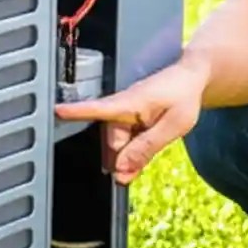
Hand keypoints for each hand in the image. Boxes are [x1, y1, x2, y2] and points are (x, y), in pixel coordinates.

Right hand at [54, 62, 206, 184]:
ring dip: (131, 154)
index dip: (74, 112)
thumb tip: (122, 168)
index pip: (95, 109)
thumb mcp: (173, 126)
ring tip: (152, 145)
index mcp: (129, 103)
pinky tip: (144, 154)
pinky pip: (127, 140)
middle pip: (112, 142)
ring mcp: (126, 113)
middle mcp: (122, 107)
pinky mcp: (131, 118)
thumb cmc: (184, 95)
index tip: (54, 112)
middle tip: (137, 165)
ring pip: (120, 144)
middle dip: (123, 158)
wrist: (192, 78)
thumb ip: (147, 147)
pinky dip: (134, 150)